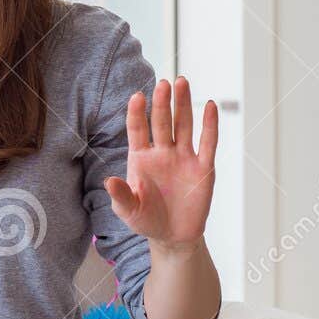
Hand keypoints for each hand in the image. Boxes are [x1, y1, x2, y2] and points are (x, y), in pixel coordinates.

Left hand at [106, 77, 218, 256]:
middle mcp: (162, 153)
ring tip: (182, 82)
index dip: (137, 114)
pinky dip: (210, 124)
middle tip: (164, 82)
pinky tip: (209, 105)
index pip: (137, 130)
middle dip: (162, 103)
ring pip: (184, 125)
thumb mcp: (128, 210)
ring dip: (183, 105)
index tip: (137, 96)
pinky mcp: (203, 168)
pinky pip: (207, 143)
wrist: (172, 235)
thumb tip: (109, 181)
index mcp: (140, 159)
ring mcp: (183, 158)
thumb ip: (121, 196)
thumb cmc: (145, 220)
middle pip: (162, 122)